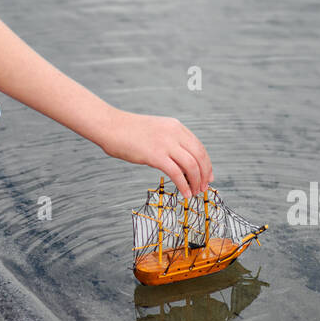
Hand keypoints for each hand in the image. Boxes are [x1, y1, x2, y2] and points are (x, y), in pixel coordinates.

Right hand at [99, 110, 213, 199]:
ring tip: (195, 192)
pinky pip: (177, 174)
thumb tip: (180, 162)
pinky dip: (184, 186)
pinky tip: (185, 194)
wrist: (111, 126)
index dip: (206, 164)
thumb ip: (169, 141)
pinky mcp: (155, 156)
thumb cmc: (129, 131)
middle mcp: (174, 133)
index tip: (208, 176)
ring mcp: (165, 144)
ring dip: (196, 182)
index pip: (199, 147)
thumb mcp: (156, 131)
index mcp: (176, 126)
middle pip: (199, 156)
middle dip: (205, 174)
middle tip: (204, 187)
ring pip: (192, 166)